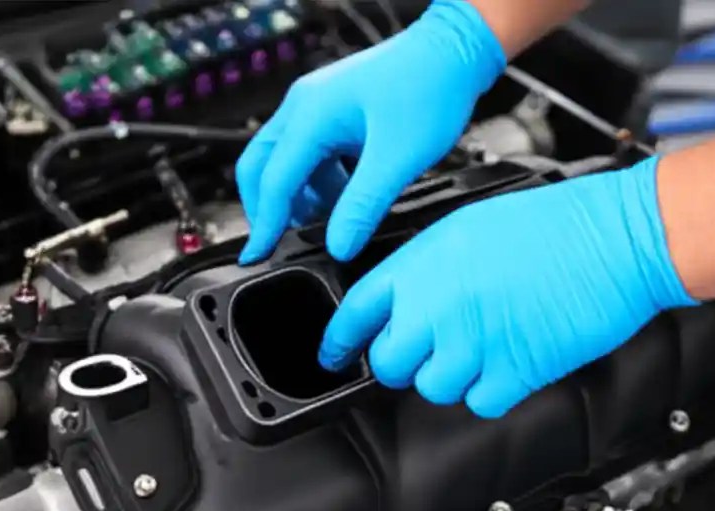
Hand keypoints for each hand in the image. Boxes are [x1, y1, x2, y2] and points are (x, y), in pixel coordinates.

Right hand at [236, 0, 505, 263]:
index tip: (259, 255)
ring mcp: (317, 106)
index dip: (267, 223)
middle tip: (281, 245)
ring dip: (302, 196)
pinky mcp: (334, 110)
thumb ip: (362, 206)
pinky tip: (347, 197)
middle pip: (262, 166)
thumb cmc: (430, 90)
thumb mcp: (397, 160)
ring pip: (288, 161)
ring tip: (332, 222)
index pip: (274, 180)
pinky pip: (311, 152)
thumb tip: (338, 246)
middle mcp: (304, 106)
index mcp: (310, 116)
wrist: (455, 51)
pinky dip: (321, 181)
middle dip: (269, 208)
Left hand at [318, 157, 697, 417]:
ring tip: (479, 350)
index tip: (334, 354)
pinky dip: (490, 392)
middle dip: (403, 361)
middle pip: (389, 362)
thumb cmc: (557, 222)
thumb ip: (430, 264)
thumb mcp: (471, 224)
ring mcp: (473, 343)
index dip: (339, 340)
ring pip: (431, 388)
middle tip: (429, 350)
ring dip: (450, 377)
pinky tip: (507, 363)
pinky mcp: (511, 373)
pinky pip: (479, 402)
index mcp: (422, 264)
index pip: (356, 312)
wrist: (613, 239)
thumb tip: (409, 296)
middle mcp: (438, 306)